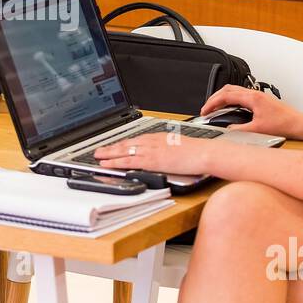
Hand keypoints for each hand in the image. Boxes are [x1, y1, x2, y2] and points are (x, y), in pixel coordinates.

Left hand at [94, 132, 223, 176]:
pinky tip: (107, 164)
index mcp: (158, 137)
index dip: (122, 143)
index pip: (135, 140)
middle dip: (111, 147)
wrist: (204, 153)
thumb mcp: (178, 146)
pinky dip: (115, 162)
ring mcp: (150, 150)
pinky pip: (128, 161)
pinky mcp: (151, 160)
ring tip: (97, 156)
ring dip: (109, 154)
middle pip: (126, 143)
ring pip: (124, 151)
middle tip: (98, 150)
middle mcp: (151, 141)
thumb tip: (164, 155)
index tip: (113, 146)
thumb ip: (167, 149)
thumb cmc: (197, 151)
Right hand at [200, 86, 302, 138]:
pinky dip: (230, 100)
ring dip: (222, 98)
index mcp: (252, 98)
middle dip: (214, 98)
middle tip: (206, 109)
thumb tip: (227, 130)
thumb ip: (239, 130)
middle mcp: (254, 94)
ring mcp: (258, 96)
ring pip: (234, 91)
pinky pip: (240, 95)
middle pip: (228, 89)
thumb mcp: (258, 130)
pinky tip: (229, 109)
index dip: (212, 103)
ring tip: (214, 108)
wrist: (299, 124)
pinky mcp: (261, 100)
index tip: (205, 111)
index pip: (226, 96)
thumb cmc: (284, 124)